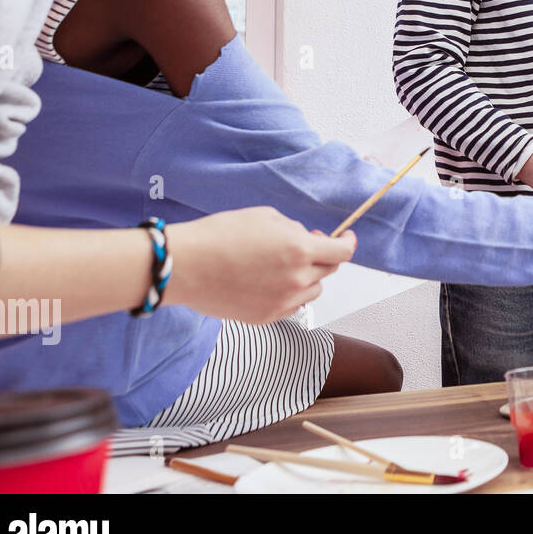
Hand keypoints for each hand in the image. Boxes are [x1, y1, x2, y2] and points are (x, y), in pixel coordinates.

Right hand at [164, 207, 355, 323]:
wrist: (184, 266)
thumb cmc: (219, 235)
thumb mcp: (264, 216)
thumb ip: (294, 229)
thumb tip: (309, 238)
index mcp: (300, 249)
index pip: (342, 251)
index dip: (348, 242)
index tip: (346, 237)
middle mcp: (297, 278)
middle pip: (329, 270)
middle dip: (323, 255)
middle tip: (305, 245)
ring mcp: (283, 301)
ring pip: (313, 290)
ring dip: (308, 276)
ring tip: (282, 265)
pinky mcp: (266, 317)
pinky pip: (293, 306)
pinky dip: (291, 294)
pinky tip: (272, 283)